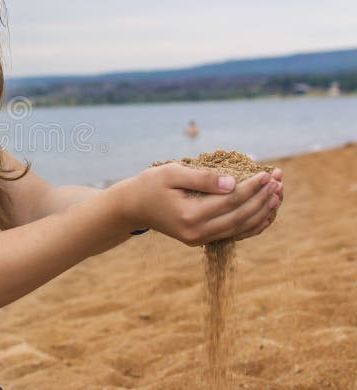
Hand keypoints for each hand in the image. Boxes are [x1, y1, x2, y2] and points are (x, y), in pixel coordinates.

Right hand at [111, 163, 282, 245]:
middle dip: (263, 198)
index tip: (267, 173)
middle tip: (279, 182)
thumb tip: (234, 183)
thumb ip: (203, 179)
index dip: (253, 187)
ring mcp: (200, 239)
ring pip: (241, 228)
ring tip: (278, 195)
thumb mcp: (173, 173)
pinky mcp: (201, 240)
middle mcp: (197, 232)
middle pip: (241, 216)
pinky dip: (253, 225)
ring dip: (262, 212)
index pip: (232, 201)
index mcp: (190, 215)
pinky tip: (266, 213)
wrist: (133, 207)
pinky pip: (234, 234)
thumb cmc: (151, 184)